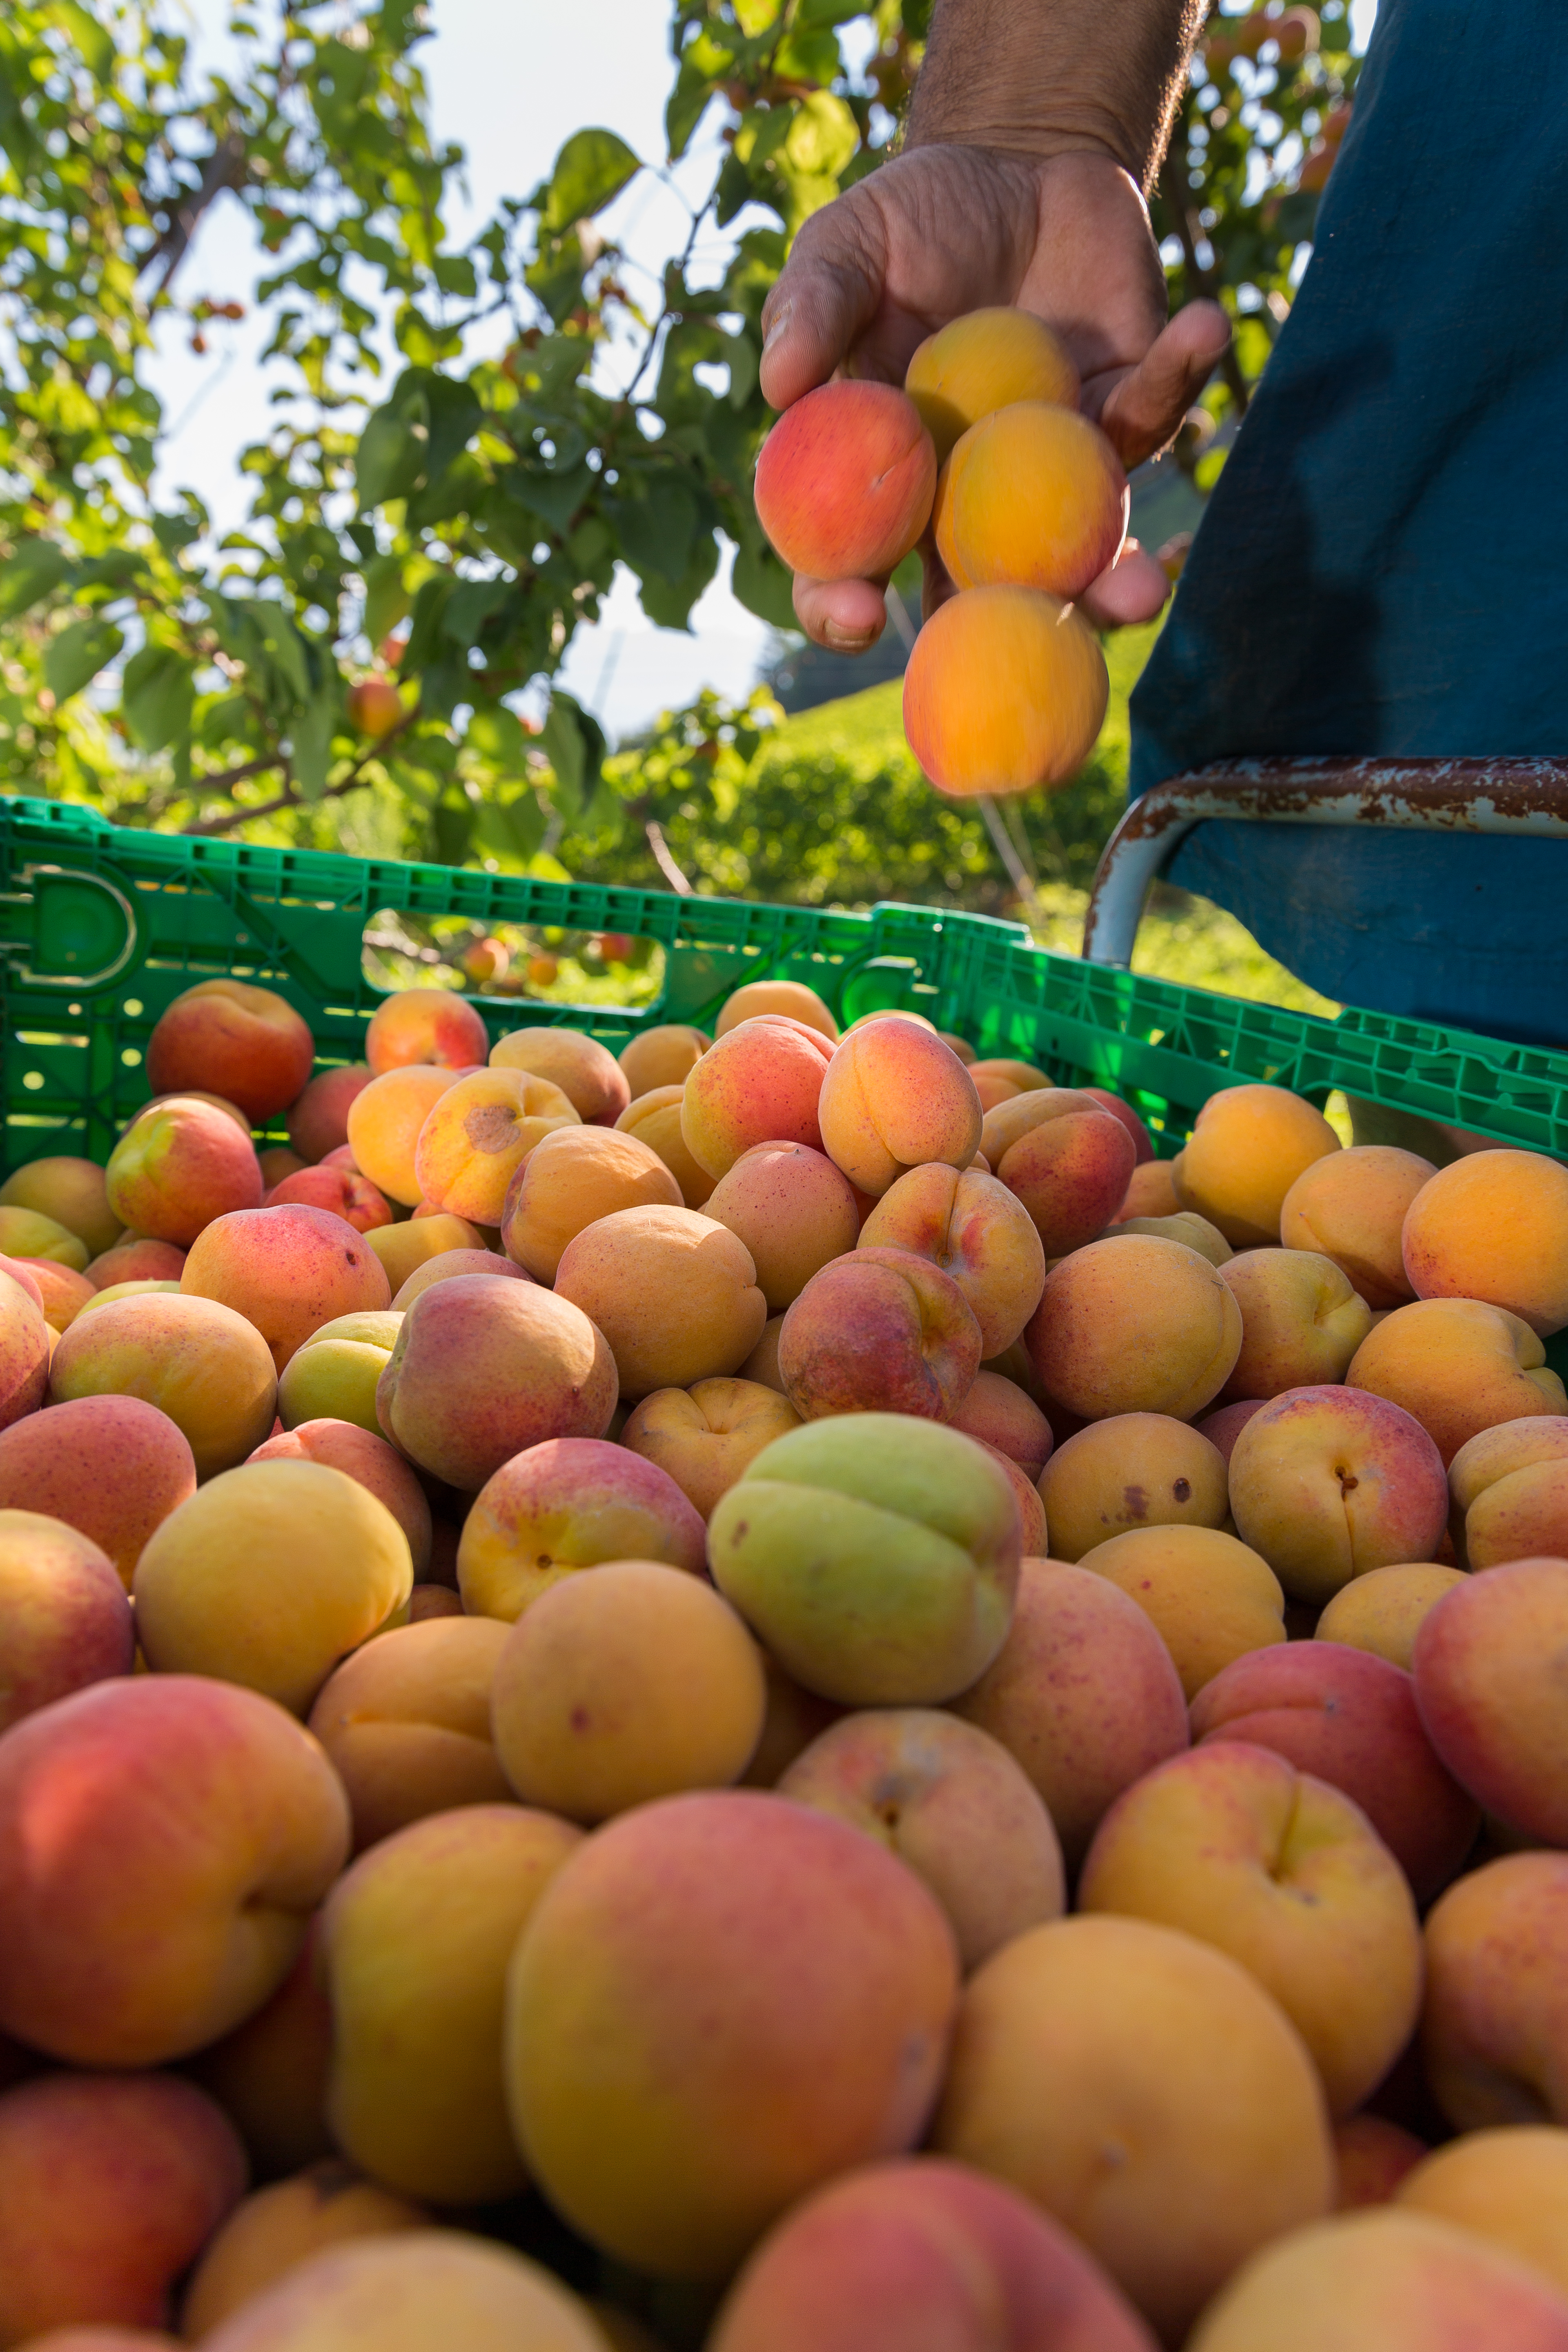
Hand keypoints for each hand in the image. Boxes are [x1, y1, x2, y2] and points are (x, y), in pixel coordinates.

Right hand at [757, 145, 1229, 647]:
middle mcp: (972, 500)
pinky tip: (1202, 325)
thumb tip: (776, 383)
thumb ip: (813, 306)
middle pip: (983, 597)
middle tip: (1034, 640)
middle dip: (1019, 637)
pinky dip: (1180, 378)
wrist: (1019, 164)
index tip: (858, 614)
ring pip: (1086, 551)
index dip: (843, 606)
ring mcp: (1054, 470)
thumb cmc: (916, 220)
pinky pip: (1154, 415)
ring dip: (1120, 581)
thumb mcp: (849, 245)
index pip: (851, 567)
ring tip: (1148, 586)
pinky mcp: (1125, 412)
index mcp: (889, 481)